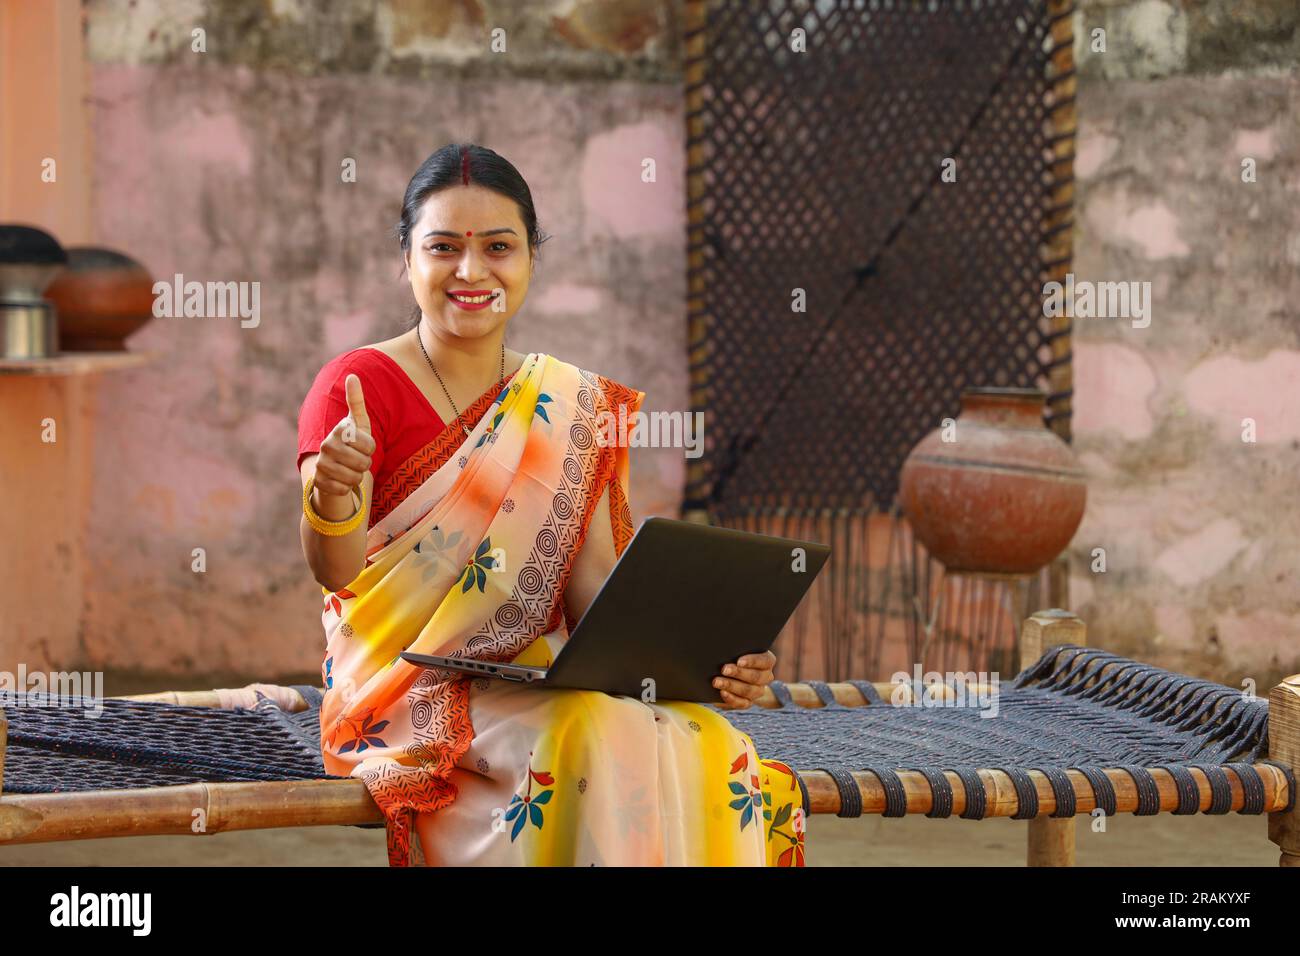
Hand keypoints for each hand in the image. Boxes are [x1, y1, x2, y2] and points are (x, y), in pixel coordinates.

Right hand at [313, 373, 375, 499]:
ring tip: (349, 469)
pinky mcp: (319, 482)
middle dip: (365, 464)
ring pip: (354, 478)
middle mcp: (326, 445)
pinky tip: (340, 480)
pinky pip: (344, 490)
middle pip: (363, 463)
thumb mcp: (357, 422)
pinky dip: (346, 488)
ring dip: (357, 476)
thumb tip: (352, 376)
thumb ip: (356, 400)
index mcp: (339, 430)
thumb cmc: (351, 442)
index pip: (370, 446)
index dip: (371, 449)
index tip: (363, 446)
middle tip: (357, 460)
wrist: (333, 466)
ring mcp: (321, 464)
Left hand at [712, 650, 775, 709]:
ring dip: (731, 686)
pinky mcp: (748, 702)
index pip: (765, 661)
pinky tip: (722, 692)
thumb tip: (723, 649)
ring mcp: (758, 691)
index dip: (753, 661)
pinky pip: (742, 703)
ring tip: (717, 681)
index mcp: (766, 661)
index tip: (739, 661)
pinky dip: (731, 698)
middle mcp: (765, 677)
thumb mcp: (736, 652)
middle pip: (755, 676)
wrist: (729, 675)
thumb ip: (734, 650)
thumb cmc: (733, 657)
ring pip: (749, 691)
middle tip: (724, 669)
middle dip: (738, 673)